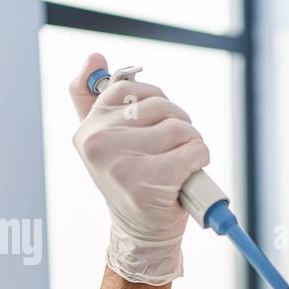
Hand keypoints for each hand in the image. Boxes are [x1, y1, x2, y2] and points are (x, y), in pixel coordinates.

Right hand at [68, 53, 209, 284]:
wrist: (143, 233)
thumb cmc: (131, 181)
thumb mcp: (105, 141)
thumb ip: (92, 98)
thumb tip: (95, 55)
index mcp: (86, 128)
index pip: (129, 88)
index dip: (153, 103)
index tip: (152, 128)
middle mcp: (98, 143)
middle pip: (160, 106)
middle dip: (177, 124)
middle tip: (171, 151)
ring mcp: (122, 162)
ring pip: (180, 127)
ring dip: (191, 143)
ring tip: (180, 163)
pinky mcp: (151, 180)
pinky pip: (194, 150)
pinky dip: (201, 160)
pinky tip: (190, 173)